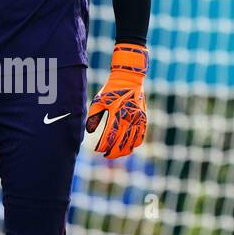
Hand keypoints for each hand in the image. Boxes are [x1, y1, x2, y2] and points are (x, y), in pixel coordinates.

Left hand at [85, 43, 147, 158]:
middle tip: (106, 155)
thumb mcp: (98, 100)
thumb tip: (89, 131)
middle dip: (113, 152)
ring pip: (132, 143)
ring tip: (116, 153)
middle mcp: (128, 118)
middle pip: (121, 143)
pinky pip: (141, 136)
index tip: (98, 149)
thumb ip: (93, 116)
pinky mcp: (144, 119)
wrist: (129, 79)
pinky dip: (135, 144)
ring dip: (124, 151)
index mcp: (116, 114)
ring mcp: (138, 119)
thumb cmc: (111, 90)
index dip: (103, 146)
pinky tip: (128, 147)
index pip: (110, 136)